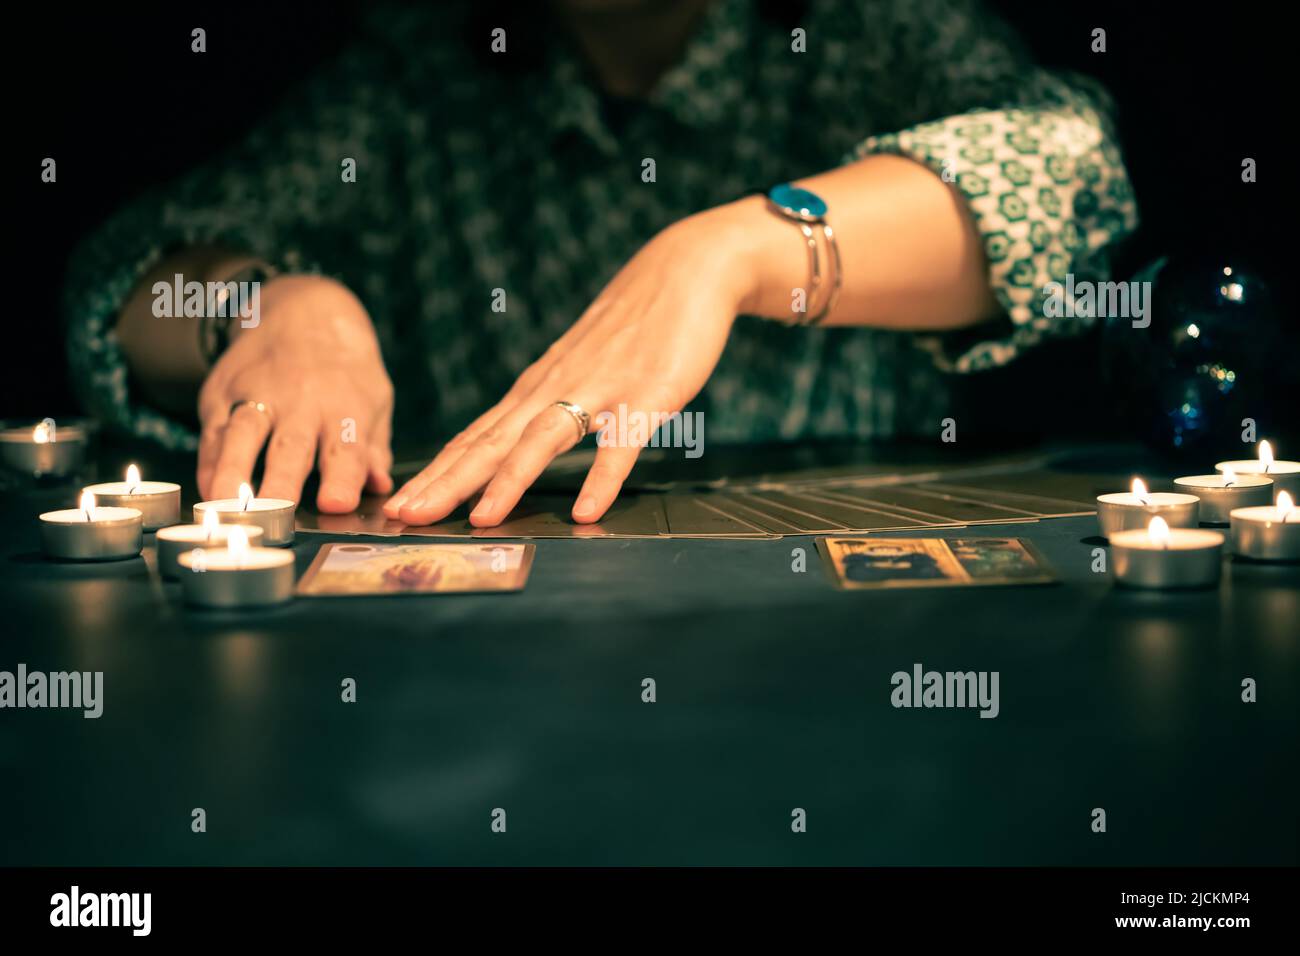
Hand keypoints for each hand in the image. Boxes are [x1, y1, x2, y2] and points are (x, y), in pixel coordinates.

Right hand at [197, 274, 393, 511]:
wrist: (303, 310)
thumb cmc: (345, 369)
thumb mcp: (375, 399)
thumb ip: (373, 448)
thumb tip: (378, 487)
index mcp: (345, 407)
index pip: (346, 448)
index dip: (343, 477)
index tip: (336, 504)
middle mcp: (301, 401)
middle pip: (290, 447)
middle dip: (282, 483)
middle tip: (275, 516)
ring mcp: (257, 395)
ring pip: (242, 436)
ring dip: (234, 474)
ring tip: (229, 509)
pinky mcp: (222, 392)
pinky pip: (212, 433)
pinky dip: (208, 465)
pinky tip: (209, 493)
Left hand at [384, 205, 757, 526]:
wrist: (686, 269)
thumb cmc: (633, 323)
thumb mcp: (578, 363)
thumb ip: (549, 402)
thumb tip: (515, 442)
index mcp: (538, 386)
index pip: (475, 436)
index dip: (435, 472)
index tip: (398, 504)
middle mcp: (557, 387)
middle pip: (492, 441)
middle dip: (446, 481)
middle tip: (405, 515)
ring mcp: (601, 389)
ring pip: (542, 439)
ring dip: (508, 480)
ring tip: (479, 518)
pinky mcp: (647, 394)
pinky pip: (620, 444)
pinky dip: (601, 478)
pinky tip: (586, 511)